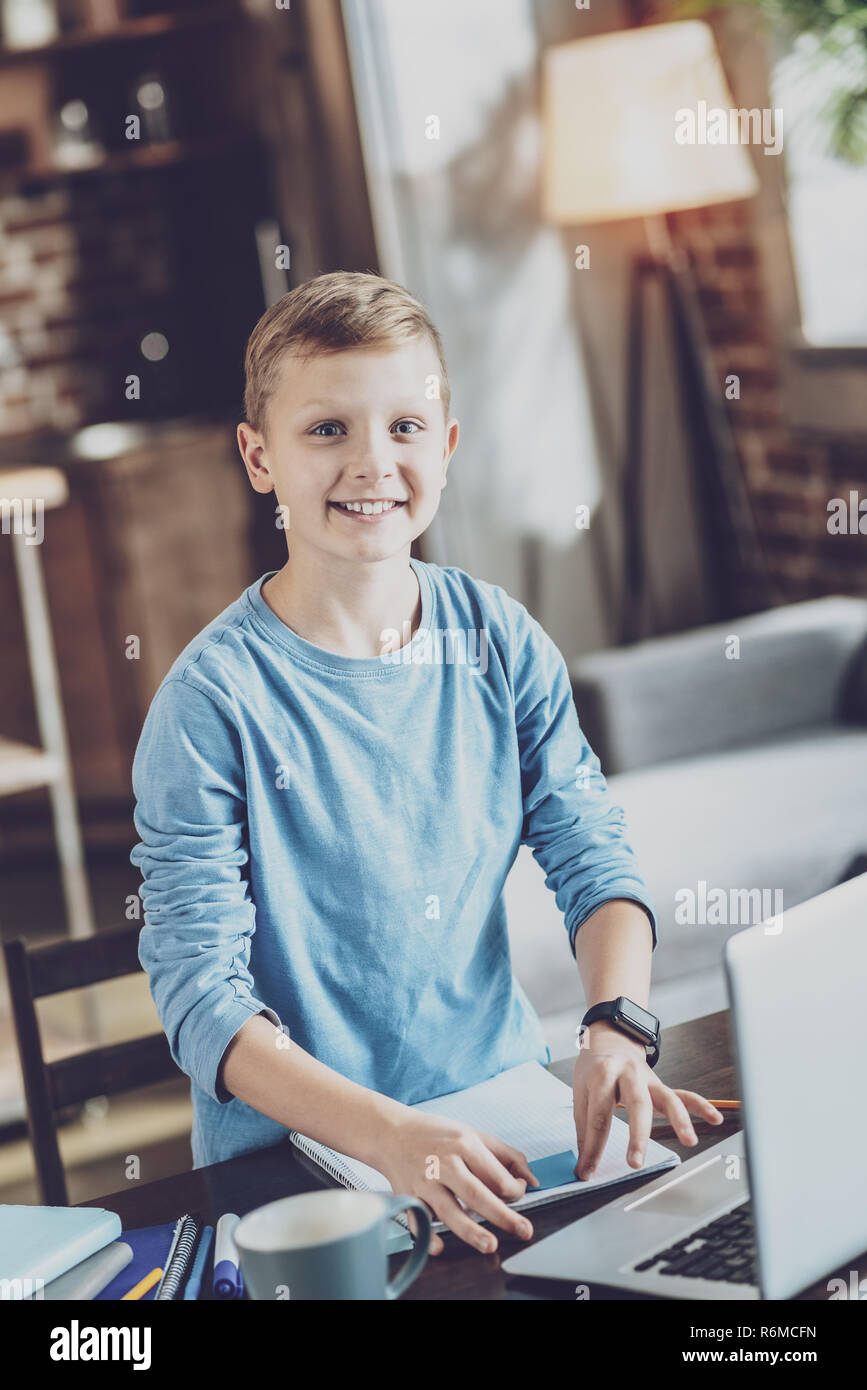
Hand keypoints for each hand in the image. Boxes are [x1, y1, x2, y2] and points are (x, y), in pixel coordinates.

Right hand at [378, 1108, 540, 1255]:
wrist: (392, 1133)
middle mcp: (444, 1164)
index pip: (495, 1175)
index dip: (514, 1190)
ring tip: (490, 1245)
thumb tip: (532, 1180)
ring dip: (470, 1230)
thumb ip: (506, 1156)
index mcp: (464, 1145)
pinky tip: (439, 1247)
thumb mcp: (474, 1134)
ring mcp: (424, 1182)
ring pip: (449, 1211)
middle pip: (476, 1194)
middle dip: (501, 1215)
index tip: (519, 1195)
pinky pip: (417, 1220)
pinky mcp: (408, 1196)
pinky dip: (427, 1235)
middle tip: (522, 1230)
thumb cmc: (437, 1135)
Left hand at [573, 1022, 723, 1179]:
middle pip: (636, 1105)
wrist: (609, 1040)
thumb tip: (584, 1164)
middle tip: (635, 1163)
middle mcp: (628, 1074)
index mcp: (602, 1074)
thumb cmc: (594, 1069)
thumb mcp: (580, 1091)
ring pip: (667, 1098)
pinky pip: (684, 1095)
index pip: (598, 1117)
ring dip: (680, 1120)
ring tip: (689, 1141)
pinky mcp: (661, 1085)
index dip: (593, 1148)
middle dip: (637, 1136)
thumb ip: (584, 1127)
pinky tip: (714, 1118)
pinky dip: (701, 1106)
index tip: (587, 1172)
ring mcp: (649, 1079)